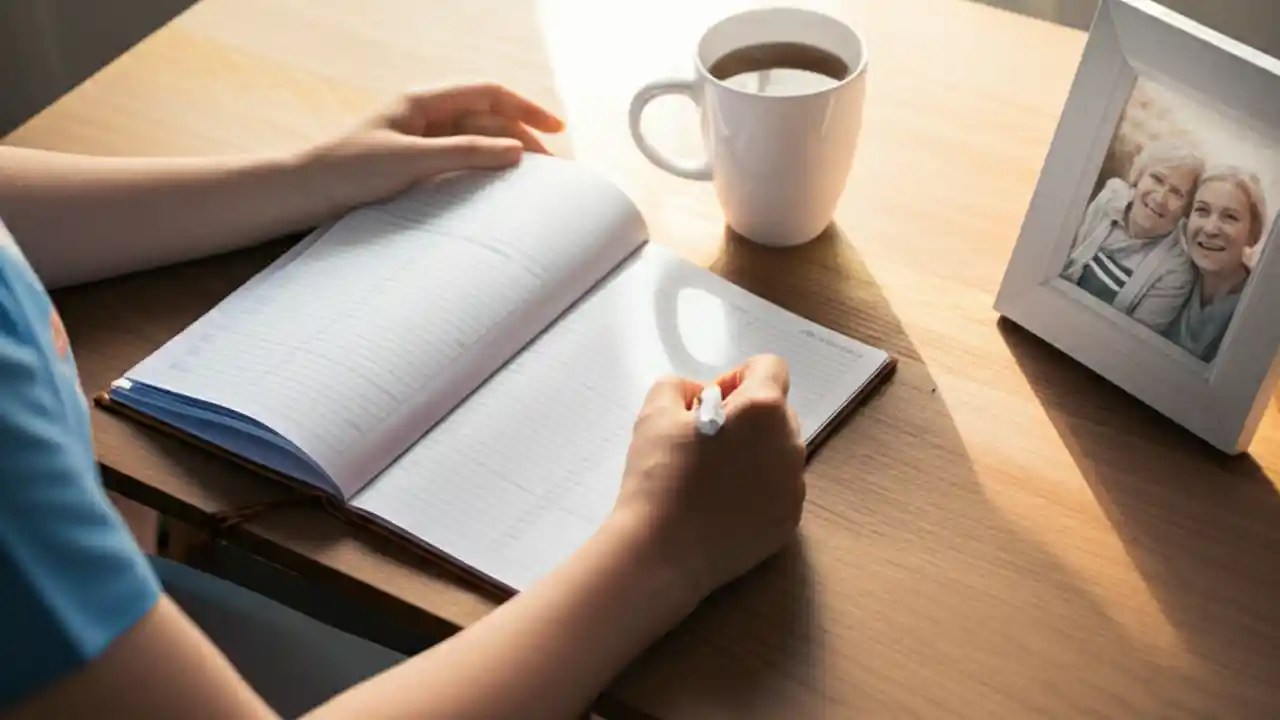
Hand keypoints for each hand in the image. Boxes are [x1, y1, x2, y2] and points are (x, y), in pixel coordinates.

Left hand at [300, 83, 563, 213]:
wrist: (304, 194)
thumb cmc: (348, 171)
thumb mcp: (412, 161)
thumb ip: (465, 153)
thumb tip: (516, 151)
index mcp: (424, 101)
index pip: (490, 94)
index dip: (527, 109)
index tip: (558, 130)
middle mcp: (425, 116)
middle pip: (488, 119)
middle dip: (523, 137)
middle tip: (552, 169)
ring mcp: (420, 141)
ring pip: (476, 142)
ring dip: (506, 156)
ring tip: (533, 182)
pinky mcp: (414, 166)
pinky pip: (460, 162)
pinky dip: (484, 172)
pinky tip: (498, 190)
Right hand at [609, 355, 805, 602]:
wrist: (661, 552)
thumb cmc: (658, 475)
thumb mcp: (655, 411)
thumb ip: (680, 386)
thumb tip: (701, 398)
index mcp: (764, 409)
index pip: (770, 367)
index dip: (736, 377)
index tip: (709, 405)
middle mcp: (790, 444)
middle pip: (777, 411)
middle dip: (746, 416)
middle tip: (706, 440)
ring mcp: (793, 488)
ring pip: (779, 452)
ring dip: (753, 452)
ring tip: (712, 476)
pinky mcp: (788, 522)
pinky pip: (778, 490)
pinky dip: (756, 489)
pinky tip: (720, 505)